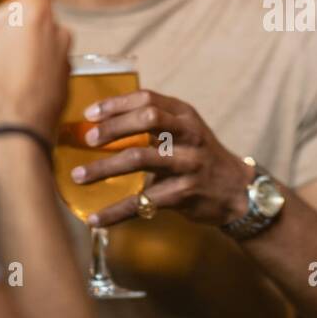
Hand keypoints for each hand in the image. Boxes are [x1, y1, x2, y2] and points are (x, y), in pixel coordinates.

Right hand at [0, 0, 70, 138]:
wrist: (14, 145)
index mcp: (36, 13)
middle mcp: (58, 34)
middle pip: (36, 9)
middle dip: (8, 14)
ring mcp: (63, 63)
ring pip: (39, 42)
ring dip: (15, 45)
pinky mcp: (62, 89)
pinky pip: (43, 70)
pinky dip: (24, 72)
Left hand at [69, 90, 255, 227]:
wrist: (238, 192)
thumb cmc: (200, 158)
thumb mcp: (186, 132)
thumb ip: (155, 124)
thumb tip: (101, 124)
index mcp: (185, 115)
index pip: (148, 98)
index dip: (116, 104)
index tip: (89, 113)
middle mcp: (189, 134)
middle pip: (148, 120)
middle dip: (113, 128)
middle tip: (87, 139)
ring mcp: (189, 163)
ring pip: (141, 158)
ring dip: (104, 168)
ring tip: (78, 176)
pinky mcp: (184, 193)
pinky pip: (143, 202)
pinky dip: (116, 212)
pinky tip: (96, 219)